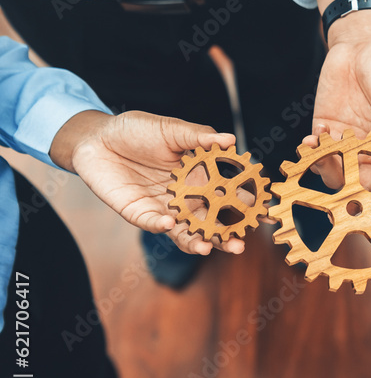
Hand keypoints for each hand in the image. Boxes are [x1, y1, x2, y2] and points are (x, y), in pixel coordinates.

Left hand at [52, 110, 248, 255]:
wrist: (97, 137)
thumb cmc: (137, 130)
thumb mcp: (172, 130)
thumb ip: (199, 137)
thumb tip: (230, 139)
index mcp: (200, 177)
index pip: (229, 195)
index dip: (247, 205)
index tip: (266, 215)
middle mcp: (185, 198)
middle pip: (211, 221)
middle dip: (225, 235)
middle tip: (239, 245)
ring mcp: (163, 207)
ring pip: (184, 231)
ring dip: (197, 241)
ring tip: (208, 248)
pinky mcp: (137, 212)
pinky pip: (151, 223)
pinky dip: (160, 226)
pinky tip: (168, 223)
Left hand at [312, 12, 370, 193]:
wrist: (359, 45)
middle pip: (366, 183)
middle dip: (358, 195)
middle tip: (349, 198)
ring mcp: (347, 142)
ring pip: (338, 172)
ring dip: (330, 171)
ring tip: (326, 159)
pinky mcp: (325, 130)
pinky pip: (317, 151)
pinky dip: (311, 152)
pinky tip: (311, 142)